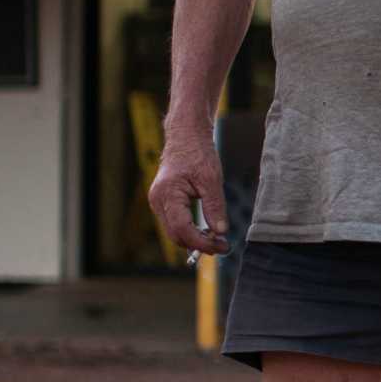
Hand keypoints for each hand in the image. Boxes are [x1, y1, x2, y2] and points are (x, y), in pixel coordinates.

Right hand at [148, 131, 230, 258]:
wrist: (185, 136)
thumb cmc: (197, 153)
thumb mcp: (211, 179)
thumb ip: (215, 207)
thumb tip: (220, 232)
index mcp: (168, 194)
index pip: (182, 229)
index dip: (201, 242)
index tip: (221, 246)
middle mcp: (158, 200)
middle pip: (176, 235)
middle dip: (199, 244)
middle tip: (223, 245)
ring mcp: (158, 202)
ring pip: (174, 232)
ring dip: (194, 239)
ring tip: (216, 239)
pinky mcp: (163, 202)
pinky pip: (174, 223)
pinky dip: (189, 230)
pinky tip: (205, 230)